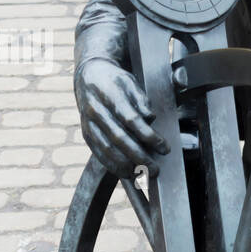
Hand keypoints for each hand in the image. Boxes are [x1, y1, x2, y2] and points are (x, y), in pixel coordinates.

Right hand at [75, 59, 168, 177]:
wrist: (89, 76)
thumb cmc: (114, 81)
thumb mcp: (131, 82)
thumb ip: (141, 100)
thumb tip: (150, 118)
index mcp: (110, 95)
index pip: (131, 120)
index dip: (149, 136)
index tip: (164, 147)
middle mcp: (96, 110)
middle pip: (119, 138)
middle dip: (140, 156)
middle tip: (155, 169)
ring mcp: (89, 123)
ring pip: (107, 149)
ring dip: (126, 165)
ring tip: (143, 174)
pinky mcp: (86, 134)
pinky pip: (98, 153)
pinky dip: (113, 166)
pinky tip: (126, 173)